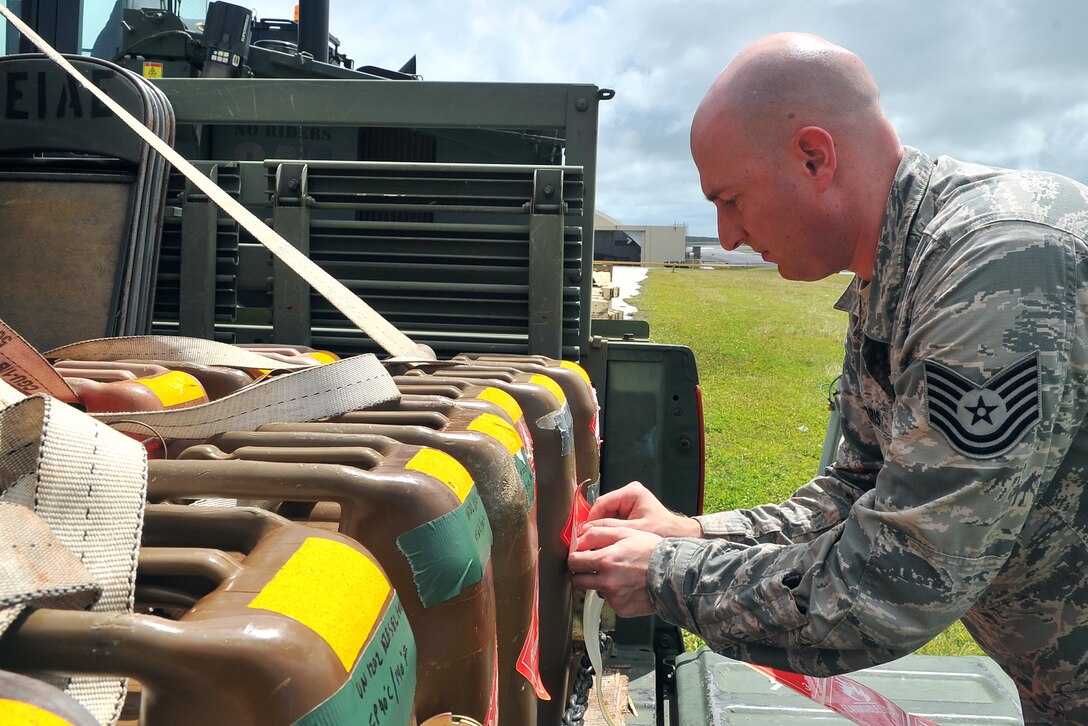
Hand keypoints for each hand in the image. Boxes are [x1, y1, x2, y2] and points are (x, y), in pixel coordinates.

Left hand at [567, 525, 661, 616]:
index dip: (575, 557)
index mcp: (606, 560)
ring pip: (593, 591)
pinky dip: (615, 594)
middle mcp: (607, 582)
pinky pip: (609, 601)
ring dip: (598, 583)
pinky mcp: (621, 609)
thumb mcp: (627, 533)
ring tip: (617, 575)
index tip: (580, 556)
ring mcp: (614, 598)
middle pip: (577, 581)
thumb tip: (581, 536)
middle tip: (591, 567)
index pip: (573, 562)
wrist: (675, 575)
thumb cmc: (653, 552)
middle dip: (581, 573)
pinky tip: (627, 585)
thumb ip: (599, 532)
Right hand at [584, 481, 701, 538]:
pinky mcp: (630, 509)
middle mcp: (629, 493)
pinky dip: (609, 529)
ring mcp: (629, 501)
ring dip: (601, 527)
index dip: (591, 518)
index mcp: (632, 492)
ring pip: (606, 514)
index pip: (603, 502)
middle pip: (603, 508)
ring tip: (596, 542)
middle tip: (587, 539)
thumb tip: (588, 529)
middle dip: (595, 524)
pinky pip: (613, 518)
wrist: (678, 535)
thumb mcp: (635, 530)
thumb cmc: (663, 531)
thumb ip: (611, 528)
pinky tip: (606, 540)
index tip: (584, 532)